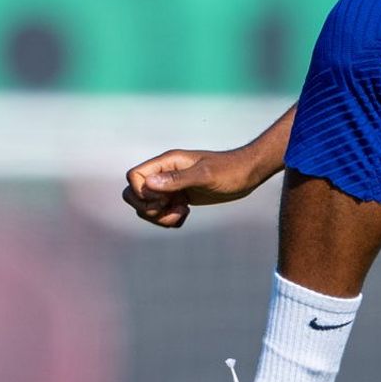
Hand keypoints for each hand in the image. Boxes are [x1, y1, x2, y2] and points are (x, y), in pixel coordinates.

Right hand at [123, 145, 269, 227]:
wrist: (246, 174)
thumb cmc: (229, 171)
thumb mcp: (205, 176)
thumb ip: (176, 179)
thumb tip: (148, 184)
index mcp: (167, 162)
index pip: (134, 176)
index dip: (141, 192)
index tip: (164, 198)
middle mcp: (164, 173)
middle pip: (134, 194)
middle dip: (147, 208)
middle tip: (170, 207)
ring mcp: (170, 186)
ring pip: (146, 207)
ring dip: (159, 217)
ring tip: (182, 212)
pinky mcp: (178, 197)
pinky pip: (160, 213)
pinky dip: (168, 219)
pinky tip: (185, 214)